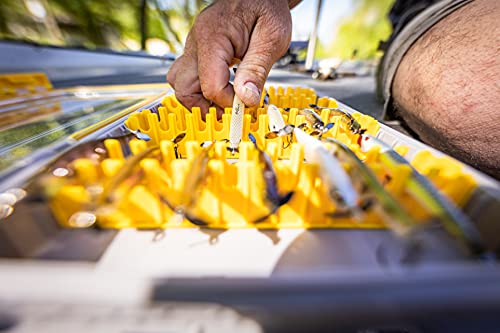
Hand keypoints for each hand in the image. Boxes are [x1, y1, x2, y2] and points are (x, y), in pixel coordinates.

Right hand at [167, 0, 293, 116]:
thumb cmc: (266, 7)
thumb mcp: (272, 37)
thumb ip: (257, 69)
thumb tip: (247, 99)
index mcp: (212, 37)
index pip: (210, 86)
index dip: (229, 102)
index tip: (247, 104)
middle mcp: (196, 42)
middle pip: (183, 88)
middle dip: (205, 107)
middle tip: (229, 113)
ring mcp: (194, 47)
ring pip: (180, 84)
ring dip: (199, 99)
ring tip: (225, 102)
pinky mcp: (198, 52)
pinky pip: (190, 76)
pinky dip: (203, 89)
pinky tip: (224, 89)